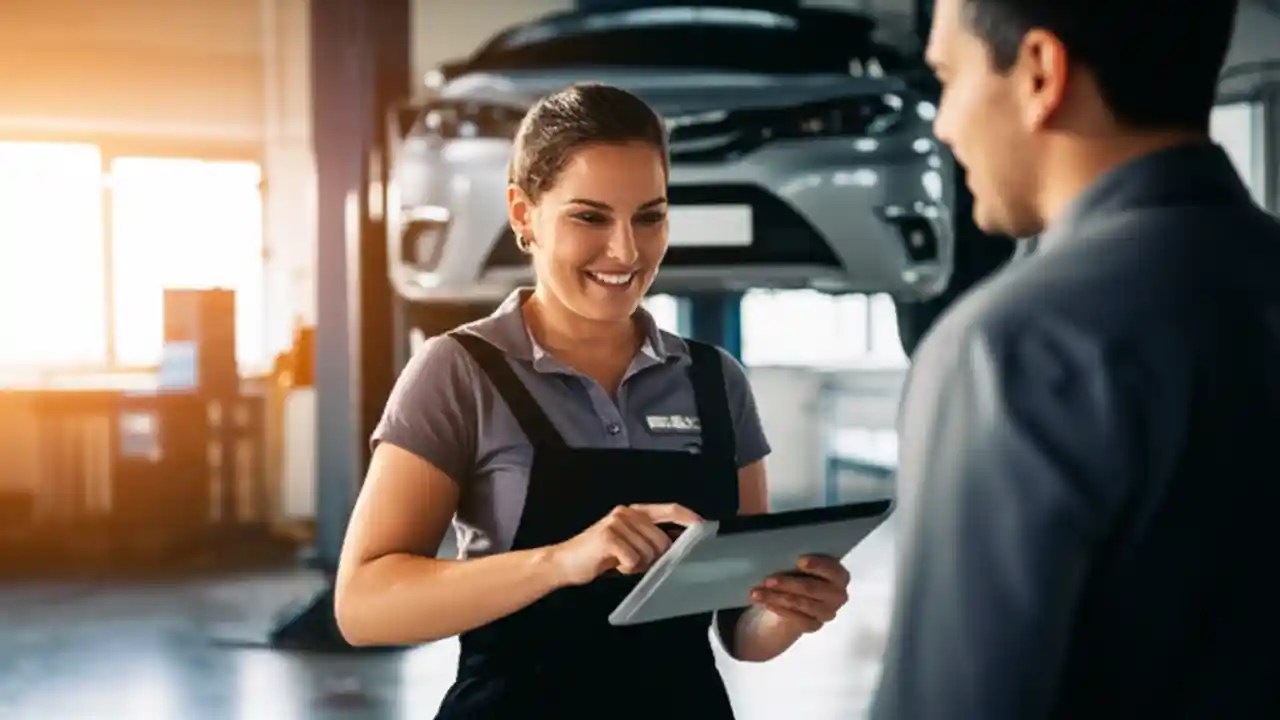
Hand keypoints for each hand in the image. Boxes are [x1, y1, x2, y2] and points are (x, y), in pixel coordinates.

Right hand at [549, 504, 701, 586]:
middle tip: (634, 562)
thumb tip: (677, 545)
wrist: (565, 562)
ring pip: (649, 552)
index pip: (669, 509)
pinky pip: (634, 560)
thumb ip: (649, 538)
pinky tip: (613, 565)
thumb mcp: (628, 543)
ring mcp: (617, 523)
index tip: (704, 526)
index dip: (688, 517)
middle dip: (654, 557)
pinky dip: (627, 569)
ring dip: (638, 565)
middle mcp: (626, 512)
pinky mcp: (608, 537)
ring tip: (620, 562)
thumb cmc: (599, 555)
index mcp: (634, 511)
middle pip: (662, 539)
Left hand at [749, 555, 850, 633]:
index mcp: (838, 575)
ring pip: (801, 604)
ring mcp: (827, 611)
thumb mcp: (798, 564)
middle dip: (788, 584)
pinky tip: (766, 603)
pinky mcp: (815, 625)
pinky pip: (797, 619)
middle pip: (812, 588)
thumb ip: (798, 559)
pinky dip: (780, 609)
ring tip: (757, 593)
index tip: (799, 561)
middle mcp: (838, 594)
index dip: (817, 565)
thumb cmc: (797, 573)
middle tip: (767, 580)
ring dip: (777, 597)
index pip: (832, 570)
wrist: (792, 597)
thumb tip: (782, 553)